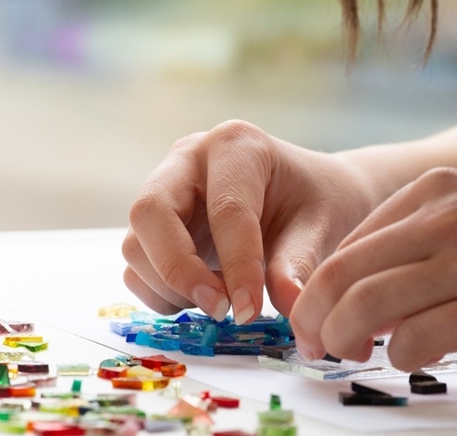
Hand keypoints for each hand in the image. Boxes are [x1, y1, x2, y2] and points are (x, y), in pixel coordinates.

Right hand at [122, 120, 376, 323]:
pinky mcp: (155, 226)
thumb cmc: (318, 203)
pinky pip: (136, 266)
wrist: (311, 197)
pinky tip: (207, 296)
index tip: (249, 312)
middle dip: (179, 270)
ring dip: (171, 287)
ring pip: (136, 244)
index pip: (226, 209)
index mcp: (237, 145)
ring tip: (223, 302)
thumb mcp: (320, 228)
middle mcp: (188, 159)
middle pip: (150, 213)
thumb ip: (298, 266)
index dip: (237, 266)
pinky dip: (162, 294)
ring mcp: (165, 190)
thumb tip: (289, 307)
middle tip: (221, 310)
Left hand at [289, 167, 456, 370]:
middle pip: (344, 272)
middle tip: (316, 345)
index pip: (350, 243)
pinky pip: (414, 339)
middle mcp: (448, 216)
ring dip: (344, 339)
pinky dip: (399, 357)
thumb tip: (367, 294)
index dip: (321, 288)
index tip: (318, 317)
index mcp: (439, 190)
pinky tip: (412, 359)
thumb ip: (423, 245)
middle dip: (315, 317)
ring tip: (350, 356)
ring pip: (366, 303)